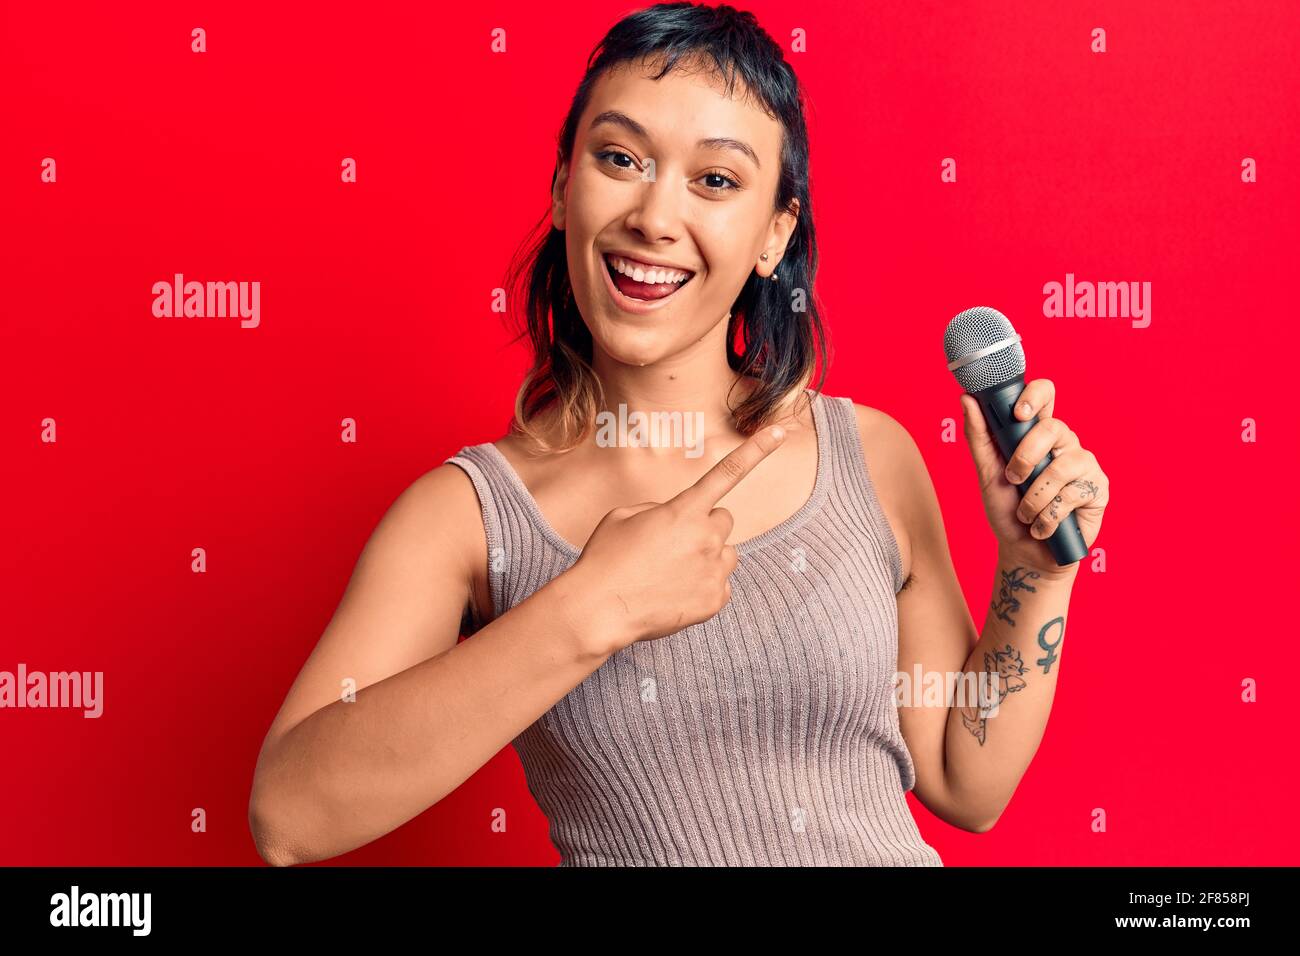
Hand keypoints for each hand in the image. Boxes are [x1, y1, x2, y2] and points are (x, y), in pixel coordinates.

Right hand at [563, 423, 787, 653]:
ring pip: (726, 553)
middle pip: (723, 520)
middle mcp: (706, 538)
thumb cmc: (605, 559)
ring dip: (707, 556)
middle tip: (673, 544)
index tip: (780, 433)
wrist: (599, 610)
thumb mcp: (623, 516)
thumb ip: (659, 509)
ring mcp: (714, 571)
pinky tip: (675, 593)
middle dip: (704, 526)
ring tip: (672, 572)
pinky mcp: (715, 601)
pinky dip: (703, 586)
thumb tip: (677, 519)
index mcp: (684, 510)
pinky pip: (721, 585)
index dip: (757, 451)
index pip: (728, 473)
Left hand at [960, 378, 1109, 577]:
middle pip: (1052, 427)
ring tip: (1026, 514)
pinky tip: (1044, 527)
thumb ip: (979, 437)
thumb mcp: (986, 474)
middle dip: (1024, 458)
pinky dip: (1048, 517)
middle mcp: (1063, 443)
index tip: (1018, 414)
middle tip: (1012, 481)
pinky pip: (1073, 494)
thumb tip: (967, 399)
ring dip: (1034, 498)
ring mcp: (1083, 464)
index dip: (1034, 395)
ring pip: (1061, 467)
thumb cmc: (1007, 510)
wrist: (1024, 552)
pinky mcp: (1098, 488)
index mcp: (1037, 432)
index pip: (1045, 394)